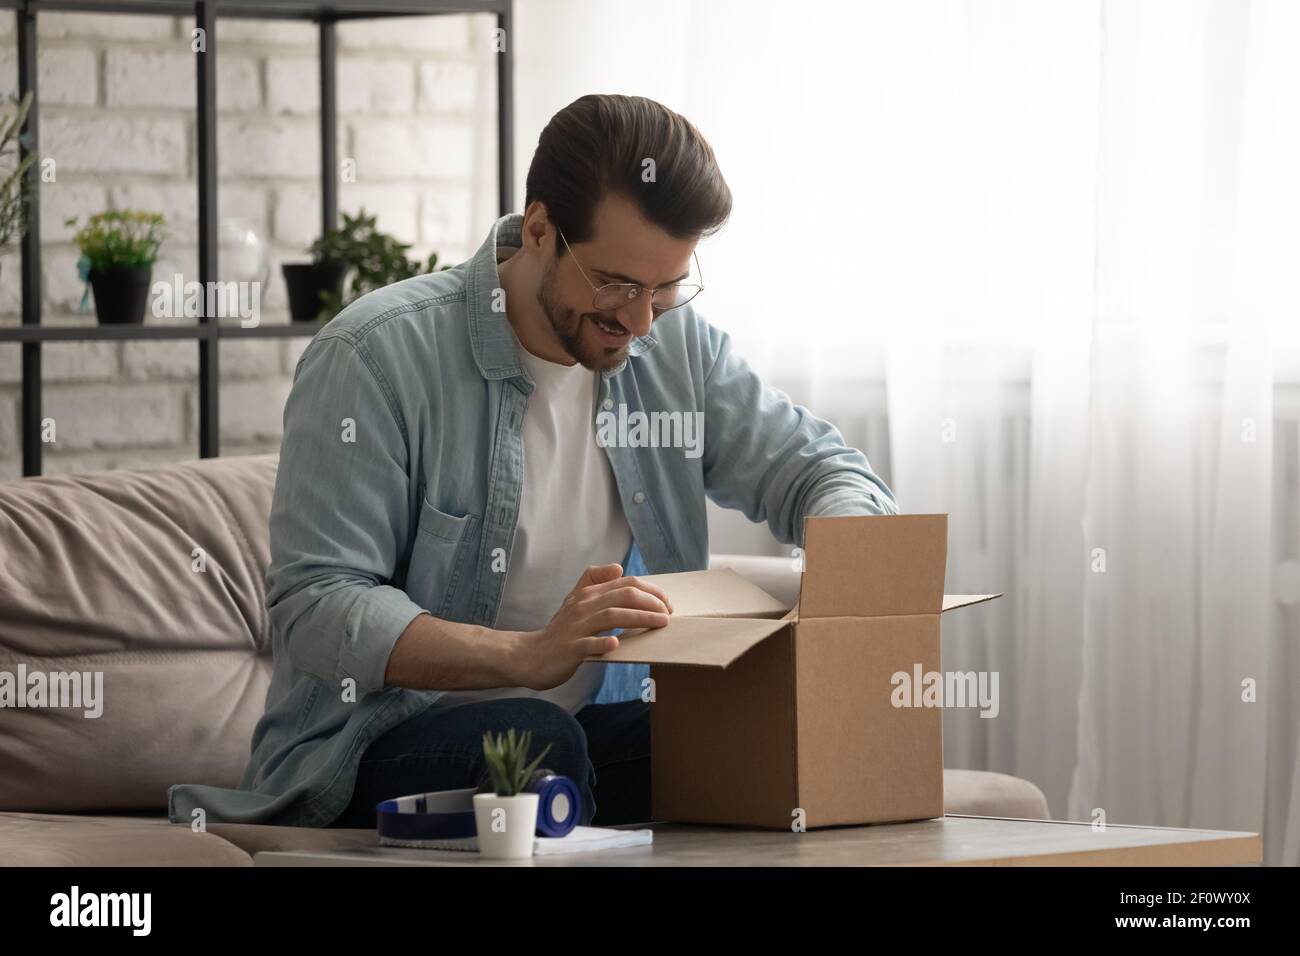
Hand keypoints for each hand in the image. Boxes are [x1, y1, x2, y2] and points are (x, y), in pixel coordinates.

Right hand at [514, 564, 672, 689]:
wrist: (531, 655)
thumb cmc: (561, 630)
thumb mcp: (575, 600)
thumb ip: (594, 580)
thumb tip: (618, 567)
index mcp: (588, 594)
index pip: (626, 583)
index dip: (651, 591)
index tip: (667, 604)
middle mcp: (583, 606)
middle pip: (623, 596)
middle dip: (651, 602)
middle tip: (669, 614)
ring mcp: (576, 627)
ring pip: (611, 616)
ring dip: (639, 618)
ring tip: (660, 623)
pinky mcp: (570, 648)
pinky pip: (588, 644)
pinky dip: (603, 643)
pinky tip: (616, 644)